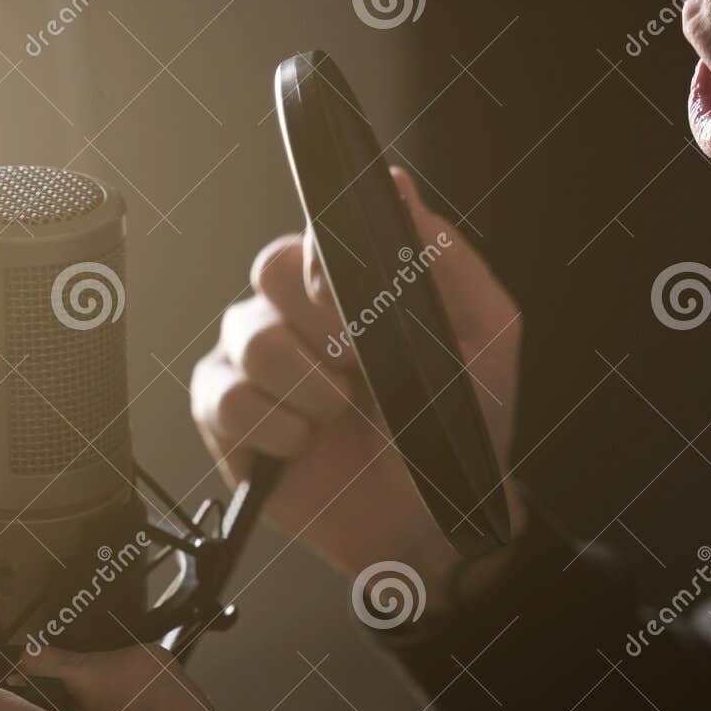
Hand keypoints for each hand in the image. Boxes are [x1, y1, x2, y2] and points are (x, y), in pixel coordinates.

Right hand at [191, 168, 523, 596]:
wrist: (429, 522)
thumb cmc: (457, 429)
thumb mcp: (485, 340)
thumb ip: (446, 260)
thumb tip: (398, 187)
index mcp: (348, 284)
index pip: (312, 232)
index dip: (326, 258)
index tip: (357, 302)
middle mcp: (293, 311)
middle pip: (269, 269)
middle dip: (325, 323)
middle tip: (363, 369)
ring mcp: (253, 362)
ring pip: (249, 336)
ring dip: (309, 384)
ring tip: (342, 413)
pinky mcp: (225, 418)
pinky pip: (226, 399)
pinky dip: (277, 427)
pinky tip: (306, 444)